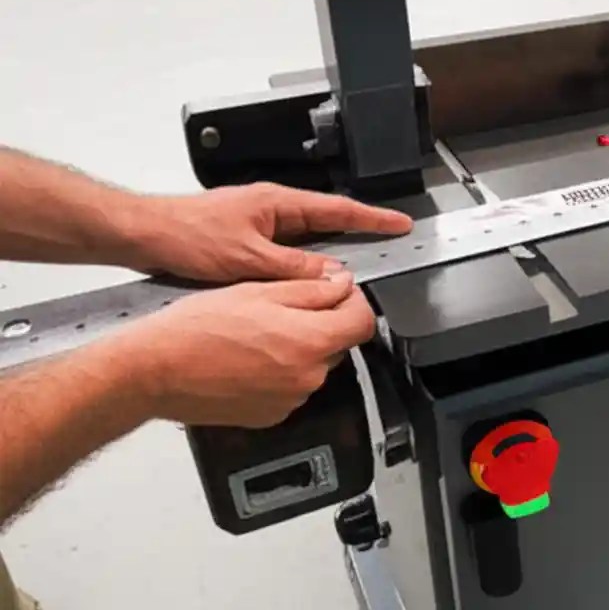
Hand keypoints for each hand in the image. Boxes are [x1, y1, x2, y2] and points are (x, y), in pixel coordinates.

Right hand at [110, 272, 375, 427]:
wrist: (154, 372)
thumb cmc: (196, 330)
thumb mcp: (258, 291)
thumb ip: (310, 289)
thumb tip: (342, 285)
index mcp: (310, 342)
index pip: (363, 322)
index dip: (354, 301)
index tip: (338, 292)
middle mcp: (307, 376)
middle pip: (338, 343)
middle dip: (322, 323)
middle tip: (284, 308)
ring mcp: (290, 400)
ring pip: (313, 365)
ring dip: (299, 348)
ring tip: (257, 334)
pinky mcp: (272, 415)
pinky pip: (291, 387)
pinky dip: (280, 371)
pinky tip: (248, 358)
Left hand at [125, 182, 412, 281]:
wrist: (144, 236)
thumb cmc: (185, 236)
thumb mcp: (248, 257)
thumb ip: (295, 267)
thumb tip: (333, 276)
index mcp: (278, 203)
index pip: (338, 208)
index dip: (373, 218)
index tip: (400, 224)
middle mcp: (272, 209)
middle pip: (328, 220)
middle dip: (360, 233)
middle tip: (389, 244)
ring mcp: (259, 223)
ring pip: (308, 239)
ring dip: (330, 252)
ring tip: (355, 270)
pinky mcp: (246, 240)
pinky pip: (288, 251)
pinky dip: (305, 263)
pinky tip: (310, 280)